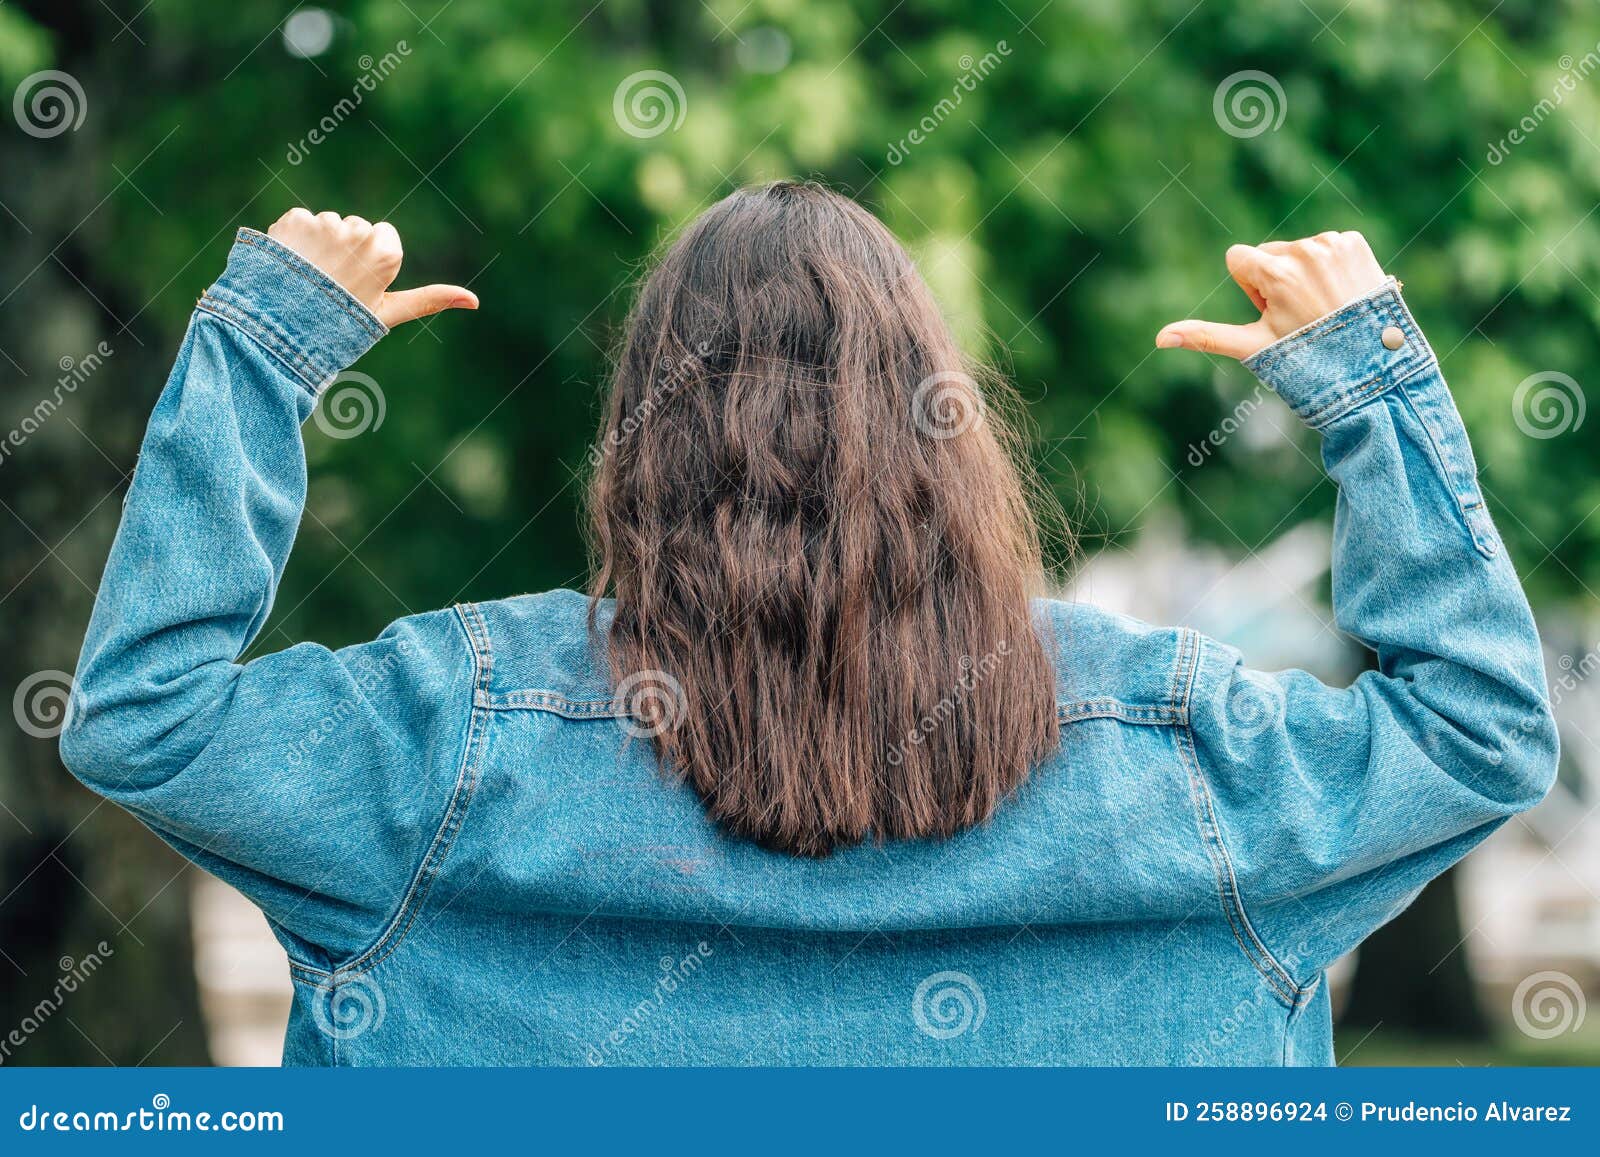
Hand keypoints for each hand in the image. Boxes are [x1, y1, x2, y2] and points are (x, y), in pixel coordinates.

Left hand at [266, 208, 477, 327]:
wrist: (284, 327)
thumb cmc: (343, 324)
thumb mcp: (390, 312)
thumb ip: (431, 300)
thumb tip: (476, 301)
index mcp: (386, 252)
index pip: (384, 236)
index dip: (372, 260)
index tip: (359, 283)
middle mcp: (358, 232)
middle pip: (356, 228)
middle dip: (345, 249)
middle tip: (331, 283)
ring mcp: (325, 225)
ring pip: (328, 225)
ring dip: (318, 244)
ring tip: (307, 277)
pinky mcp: (295, 220)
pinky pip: (301, 221)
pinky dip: (294, 239)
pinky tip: (289, 264)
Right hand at [1155, 231, 1386, 359]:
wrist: (1371, 368)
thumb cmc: (1306, 361)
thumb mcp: (1253, 347)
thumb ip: (1205, 336)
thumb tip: (1159, 338)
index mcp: (1275, 271)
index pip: (1238, 258)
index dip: (1250, 289)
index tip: (1273, 312)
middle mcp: (1305, 250)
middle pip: (1268, 254)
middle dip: (1277, 280)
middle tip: (1302, 316)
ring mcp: (1333, 244)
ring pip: (1298, 250)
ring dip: (1304, 274)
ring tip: (1325, 308)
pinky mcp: (1355, 244)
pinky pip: (1327, 246)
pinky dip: (1331, 267)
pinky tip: (1342, 294)